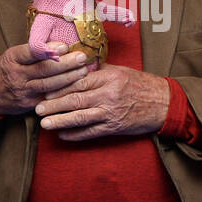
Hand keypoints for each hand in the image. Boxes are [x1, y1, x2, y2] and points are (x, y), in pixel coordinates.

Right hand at [0, 43, 91, 117]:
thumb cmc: (5, 69)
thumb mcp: (13, 55)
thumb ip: (34, 51)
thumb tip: (61, 45)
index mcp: (12, 59)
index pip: (31, 52)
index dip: (49, 50)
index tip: (65, 46)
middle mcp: (17, 75)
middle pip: (44, 70)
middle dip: (66, 64)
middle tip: (82, 57)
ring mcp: (23, 91)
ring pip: (49, 85)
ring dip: (69, 78)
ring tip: (83, 71)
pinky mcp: (29, 104)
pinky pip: (49, 98)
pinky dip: (64, 92)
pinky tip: (76, 87)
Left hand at [34, 64, 169, 139]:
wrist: (164, 103)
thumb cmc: (141, 84)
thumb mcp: (120, 71)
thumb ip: (98, 70)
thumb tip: (76, 66)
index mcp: (109, 77)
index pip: (79, 80)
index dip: (60, 86)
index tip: (45, 88)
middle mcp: (109, 95)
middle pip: (76, 99)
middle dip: (55, 105)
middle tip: (38, 108)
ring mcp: (111, 113)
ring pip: (81, 118)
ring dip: (61, 121)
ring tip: (45, 124)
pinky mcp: (115, 127)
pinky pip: (91, 132)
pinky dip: (76, 135)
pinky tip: (62, 135)